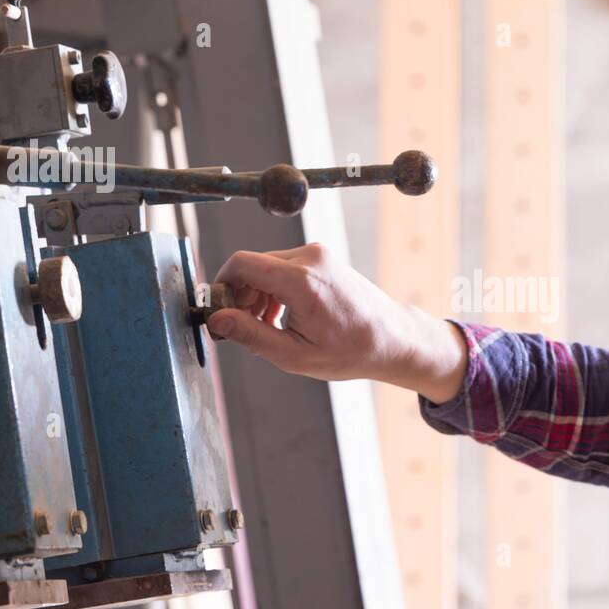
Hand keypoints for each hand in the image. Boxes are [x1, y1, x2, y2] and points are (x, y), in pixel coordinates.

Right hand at [209, 243, 468, 402]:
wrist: (392, 338)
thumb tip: (216, 320)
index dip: (222, 287)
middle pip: (252, 265)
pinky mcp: (323, 257)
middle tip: (244, 327)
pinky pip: (284, 266)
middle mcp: (310, 258)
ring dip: (258, 293)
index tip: (221, 312)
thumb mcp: (293, 355)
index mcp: (301, 281)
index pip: (241, 264)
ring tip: (268, 325)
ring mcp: (319, 254)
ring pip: (267, 266)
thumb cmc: (349, 351)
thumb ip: (250, 335)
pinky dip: (276, 287)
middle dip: (241, 295)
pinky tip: (283, 315)